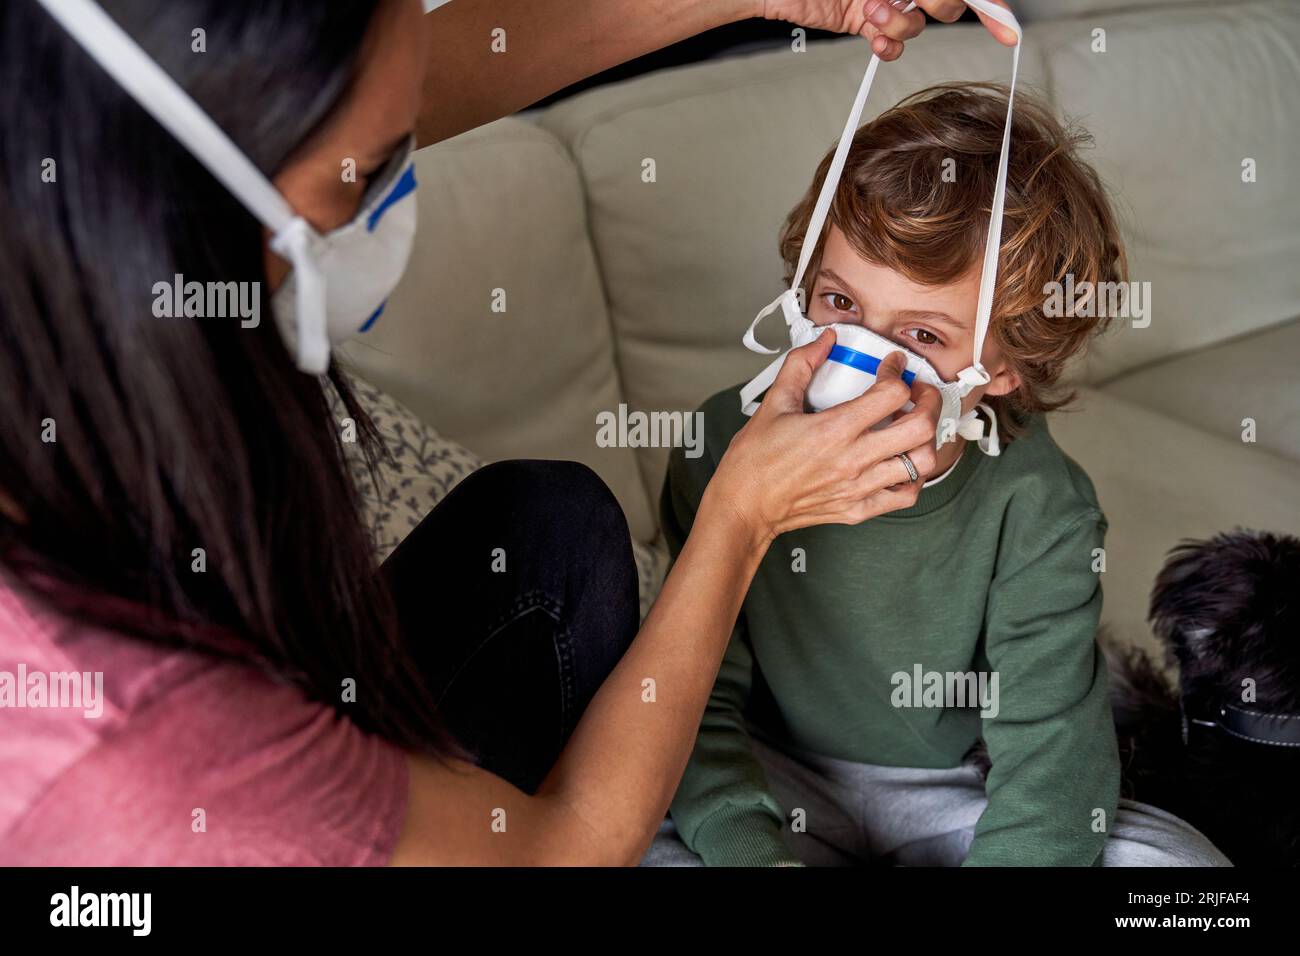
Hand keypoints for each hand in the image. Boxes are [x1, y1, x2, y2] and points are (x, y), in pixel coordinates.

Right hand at [706, 328, 939, 545]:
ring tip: (914, 427)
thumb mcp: (773, 403)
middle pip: (919, 427)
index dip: (898, 371)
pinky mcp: (858, 509)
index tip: (892, 367)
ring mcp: (859, 487)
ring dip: (925, 439)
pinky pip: (905, 495)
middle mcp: (853, 460)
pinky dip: (913, 476)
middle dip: (929, 402)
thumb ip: (801, 365)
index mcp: (834, 429)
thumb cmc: (754, 462)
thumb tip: (824, 341)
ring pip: (921, 463)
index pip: (891, 393)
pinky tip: (902, 461)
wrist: (744, 506)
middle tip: (920, 393)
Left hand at [761, 0, 1017, 60]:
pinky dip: (887, 47)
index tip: (1006, 28)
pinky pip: (892, 45)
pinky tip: (874, 37)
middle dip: (931, 5)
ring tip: (871, 9)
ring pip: (919, 26)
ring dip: (900, 24)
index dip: (990, 6)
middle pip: (948, 4)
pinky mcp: (867, 21)